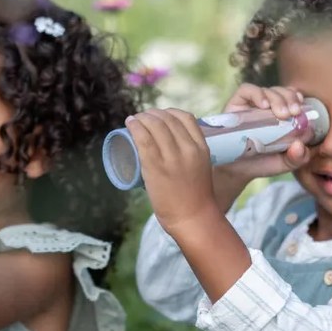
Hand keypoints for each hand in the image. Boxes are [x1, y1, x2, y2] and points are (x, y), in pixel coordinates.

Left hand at [125, 108, 219, 231]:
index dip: (169, 112)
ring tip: (134, 120)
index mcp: (201, 148)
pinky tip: (130, 123)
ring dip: (142, 117)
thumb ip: (190, 156)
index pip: (186, 118)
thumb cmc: (196, 197)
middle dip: (152, 114)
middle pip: (167, 119)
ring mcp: (171, 157)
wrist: (193, 218)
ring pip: (154, 125)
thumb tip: (172, 147)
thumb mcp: (200, 167)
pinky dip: (135, 127)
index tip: (159, 116)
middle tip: (142, 118)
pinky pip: (143, 139)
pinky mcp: (155, 166)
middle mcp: (188, 149)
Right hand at [213, 83, 312, 182]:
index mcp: (283, 116)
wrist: (236, 171)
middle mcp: (267, 108)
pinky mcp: (236, 104)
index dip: (298, 99)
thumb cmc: (262, 163)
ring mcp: (251, 105)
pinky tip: (263, 106)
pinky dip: (258, 94)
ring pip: (267, 90)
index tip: (303, 110)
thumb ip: (299, 157)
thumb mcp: (285, 163)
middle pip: (282, 91)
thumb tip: (300, 145)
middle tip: (295, 112)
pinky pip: (246, 90)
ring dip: (278, 98)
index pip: (293, 97)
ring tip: (282, 114)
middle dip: (291, 99)